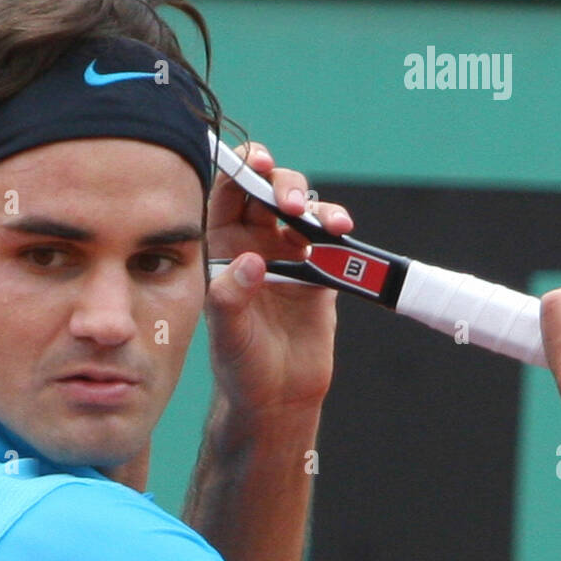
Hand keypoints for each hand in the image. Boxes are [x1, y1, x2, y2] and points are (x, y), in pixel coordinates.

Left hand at [205, 142, 352, 431]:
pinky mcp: (319, 270)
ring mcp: (288, 254)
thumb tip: (252, 261)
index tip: (256, 163)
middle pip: (267, 190)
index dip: (240, 170)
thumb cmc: (241, 366)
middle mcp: (253, 243)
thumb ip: (232, 297)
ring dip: (312, 205)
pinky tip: (340, 230)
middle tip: (289, 204)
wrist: (279, 397)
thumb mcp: (228, 334)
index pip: (226, 194)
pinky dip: (336, 225)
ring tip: (321, 224)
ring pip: (301, 207)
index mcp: (220, 249)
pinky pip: (329, 236)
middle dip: (281, 184)